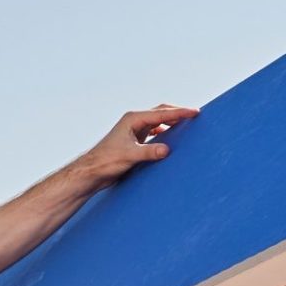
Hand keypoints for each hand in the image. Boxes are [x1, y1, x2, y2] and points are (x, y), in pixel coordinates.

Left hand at [73, 103, 198, 187]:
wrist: (91, 173)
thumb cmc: (105, 162)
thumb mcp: (129, 156)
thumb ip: (148, 152)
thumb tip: (167, 149)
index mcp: (132, 120)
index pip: (161, 113)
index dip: (180, 113)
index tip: (195, 112)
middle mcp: (134, 122)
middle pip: (161, 113)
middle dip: (177, 113)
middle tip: (195, 115)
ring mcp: (134, 131)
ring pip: (158, 122)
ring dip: (171, 123)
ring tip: (187, 125)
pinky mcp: (134, 141)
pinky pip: (154, 133)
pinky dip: (165, 133)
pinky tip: (172, 139)